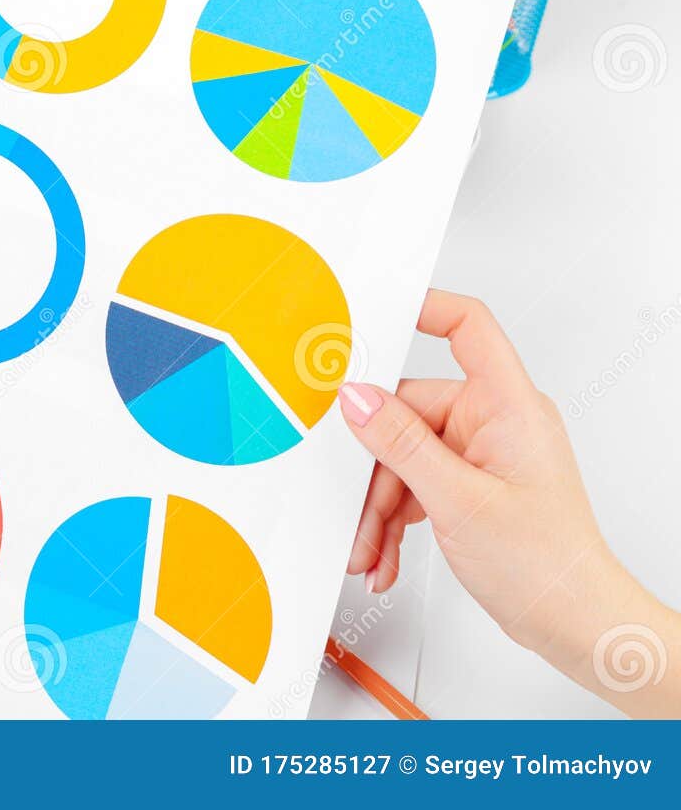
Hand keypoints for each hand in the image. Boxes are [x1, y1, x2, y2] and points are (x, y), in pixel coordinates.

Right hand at [341, 289, 678, 716]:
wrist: (574, 622)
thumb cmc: (547, 565)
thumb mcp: (457, 500)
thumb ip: (400, 444)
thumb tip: (357, 398)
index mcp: (507, 406)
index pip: (467, 328)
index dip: (421, 310)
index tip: (370, 317)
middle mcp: (495, 421)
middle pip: (408, 414)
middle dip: (377, 472)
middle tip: (360, 511)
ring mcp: (482, 453)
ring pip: (404, 457)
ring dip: (380, 508)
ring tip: (372, 548)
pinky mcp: (470, 484)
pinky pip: (415, 484)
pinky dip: (395, 520)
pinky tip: (386, 553)